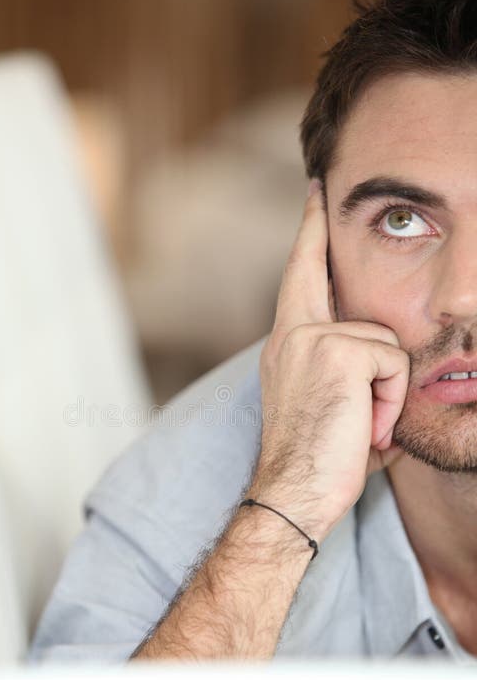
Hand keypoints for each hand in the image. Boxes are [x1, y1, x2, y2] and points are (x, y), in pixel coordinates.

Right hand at [250, 182, 408, 540]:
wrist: (293, 494)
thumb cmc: (319, 458)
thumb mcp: (331, 404)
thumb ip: (350, 370)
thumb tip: (387, 360)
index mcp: (286, 345)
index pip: (298, 279)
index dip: (307, 237)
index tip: (312, 198)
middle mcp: (290, 334)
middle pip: (318, 270)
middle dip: (313, 226)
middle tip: (315, 185)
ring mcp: (309, 339)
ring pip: (383, 338)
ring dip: (387, 388)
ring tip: (365, 424)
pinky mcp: (336, 352)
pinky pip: (392, 362)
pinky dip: (391, 402)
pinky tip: (368, 428)